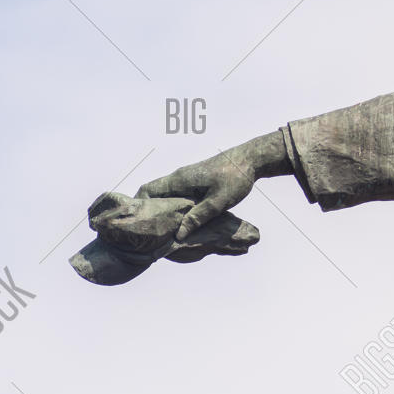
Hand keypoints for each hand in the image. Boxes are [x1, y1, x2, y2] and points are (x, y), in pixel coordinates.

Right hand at [136, 141, 265, 240]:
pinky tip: (183, 223)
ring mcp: (187, 180)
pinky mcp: (196, 183)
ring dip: (166, 212)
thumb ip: (198, 217)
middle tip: (154, 234)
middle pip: (154, 195)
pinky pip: (179, 197)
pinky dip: (177, 208)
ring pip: (167, 197)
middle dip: (152, 213)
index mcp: (179, 180)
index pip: (147, 190)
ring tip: (167, 232)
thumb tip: (179, 235)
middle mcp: (179, 178)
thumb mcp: (218, 201)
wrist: (252, 159)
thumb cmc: (236, 177)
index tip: (142, 226)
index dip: (141, 207)